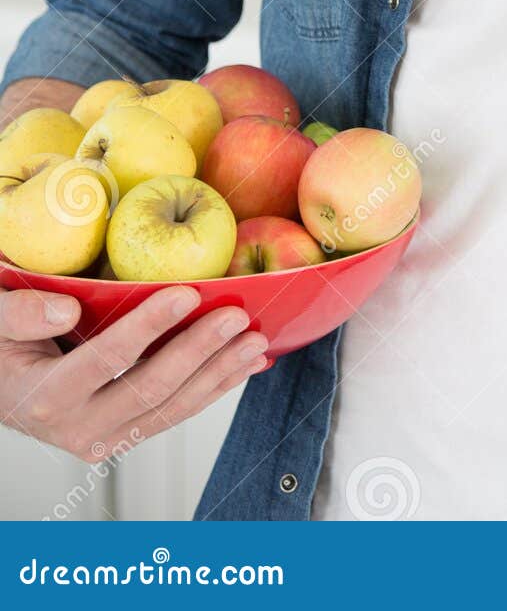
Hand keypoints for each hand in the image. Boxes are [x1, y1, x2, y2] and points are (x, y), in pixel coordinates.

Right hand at [0, 284, 269, 461]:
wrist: (3, 394)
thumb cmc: (3, 351)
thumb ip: (22, 315)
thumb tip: (65, 308)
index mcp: (48, 397)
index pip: (107, 360)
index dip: (148, 327)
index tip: (185, 294)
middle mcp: (80, 428)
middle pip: (151, 388)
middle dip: (199, 351)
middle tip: (236, 317)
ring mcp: (107, 439)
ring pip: (173, 409)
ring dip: (218, 374)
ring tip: (255, 342)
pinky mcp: (126, 436)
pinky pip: (176, 414)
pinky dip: (214, 389)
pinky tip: (244, 366)